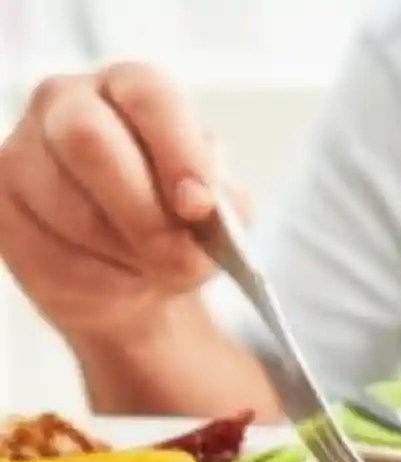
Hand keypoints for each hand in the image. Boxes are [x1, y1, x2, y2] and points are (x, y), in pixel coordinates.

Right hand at [0, 62, 246, 342]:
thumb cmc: (181, 224)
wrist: (137, 272)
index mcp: (132, 88)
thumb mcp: (221, 211)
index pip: (149, 97)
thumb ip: (222, 203)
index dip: (178, 153)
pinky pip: (45, 249)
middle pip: (89, 142)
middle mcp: (67, 103)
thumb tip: (202, 204)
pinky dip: (96, 278)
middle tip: (178, 257)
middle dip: (143, 212)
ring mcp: (23, 151)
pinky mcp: (1, 204)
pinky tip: (117, 277)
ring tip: (155, 268)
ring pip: (70, 207)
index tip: (199, 206)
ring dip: (126, 254)